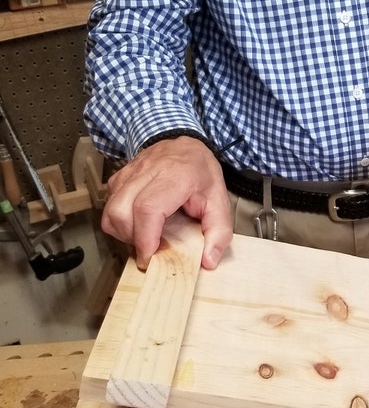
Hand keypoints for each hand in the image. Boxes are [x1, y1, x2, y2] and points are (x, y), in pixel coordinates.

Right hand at [101, 136, 232, 270]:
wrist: (187, 146)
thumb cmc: (202, 174)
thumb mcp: (221, 202)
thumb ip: (219, 233)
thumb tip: (208, 261)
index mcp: (175, 177)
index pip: (148, 208)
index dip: (144, 237)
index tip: (149, 257)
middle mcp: (148, 172)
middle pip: (121, 211)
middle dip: (132, 239)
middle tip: (150, 249)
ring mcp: (129, 173)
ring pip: (110, 209)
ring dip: (123, 232)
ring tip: (144, 237)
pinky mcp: (119, 177)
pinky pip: (108, 204)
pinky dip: (118, 221)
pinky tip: (137, 224)